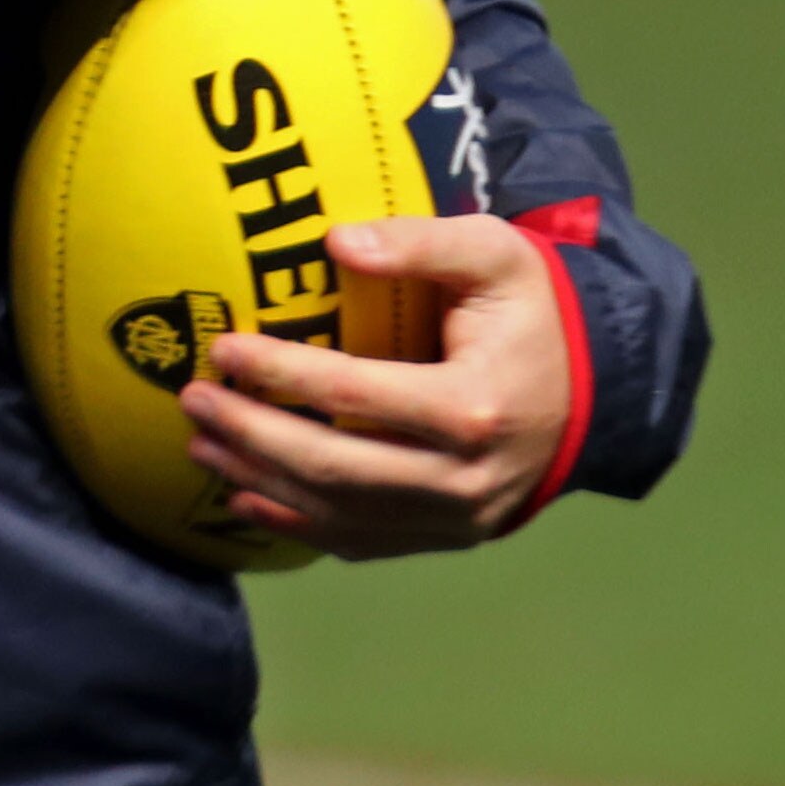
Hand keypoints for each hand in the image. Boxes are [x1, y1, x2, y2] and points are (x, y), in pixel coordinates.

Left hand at [177, 217, 571, 559]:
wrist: (591, 391)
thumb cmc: (530, 313)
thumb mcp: (494, 256)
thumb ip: (419, 243)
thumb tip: (337, 243)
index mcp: (474, 407)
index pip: (355, 396)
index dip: (281, 375)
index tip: (223, 349)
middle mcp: (464, 478)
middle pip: (335, 468)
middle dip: (252, 436)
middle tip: (193, 401)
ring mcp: (456, 519)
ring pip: (340, 515)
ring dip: (259, 482)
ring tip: (200, 444)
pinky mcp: (447, 537)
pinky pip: (361, 542)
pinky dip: (296, 525)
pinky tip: (244, 499)